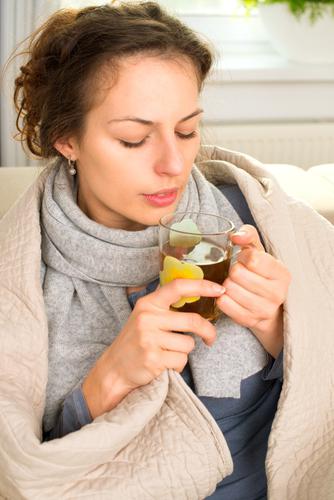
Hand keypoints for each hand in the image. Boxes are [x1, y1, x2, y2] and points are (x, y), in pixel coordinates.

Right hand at [82, 279, 223, 418]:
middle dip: (208, 331)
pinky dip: (178, 365)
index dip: (202, 286)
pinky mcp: (153, 359)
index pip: (178, 287)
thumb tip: (197, 294)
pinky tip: (164, 364)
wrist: (115, 368)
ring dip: (184, 352)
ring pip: (189, 344)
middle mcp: (148, 318)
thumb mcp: (145, 316)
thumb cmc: (136, 340)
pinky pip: (181, 361)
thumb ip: (166, 306)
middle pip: (193, 321)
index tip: (220, 289)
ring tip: (168, 353)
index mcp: (148, 303)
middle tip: (210, 338)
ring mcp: (149, 339)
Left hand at [216, 224, 290, 357]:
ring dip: (227, 283)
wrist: (268, 308)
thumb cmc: (260, 273)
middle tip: (239, 274)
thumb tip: (235, 237)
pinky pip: (223, 303)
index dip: (242, 256)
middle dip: (233, 271)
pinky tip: (229, 295)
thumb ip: (248, 235)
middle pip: (237, 273)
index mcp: (282, 273)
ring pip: (229, 288)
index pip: (253, 259)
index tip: (245, 260)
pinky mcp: (249, 321)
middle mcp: (277, 293)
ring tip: (235, 284)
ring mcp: (264, 310)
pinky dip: (222, 297)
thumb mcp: (259, 251)